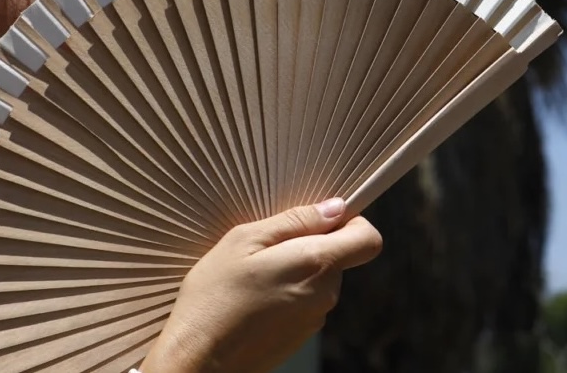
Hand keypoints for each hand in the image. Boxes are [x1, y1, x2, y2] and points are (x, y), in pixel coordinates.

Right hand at [144, 198, 382, 372]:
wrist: (198, 358)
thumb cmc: (214, 297)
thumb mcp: (245, 240)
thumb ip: (296, 220)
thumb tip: (335, 208)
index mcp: (316, 264)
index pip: (368, 239)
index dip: (351, 223)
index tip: (322, 220)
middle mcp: (325, 294)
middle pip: (340, 257)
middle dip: (312, 246)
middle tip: (268, 250)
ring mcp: (315, 319)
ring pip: (320, 279)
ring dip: (296, 271)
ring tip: (255, 277)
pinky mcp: (302, 336)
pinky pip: (306, 302)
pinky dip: (288, 294)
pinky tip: (255, 299)